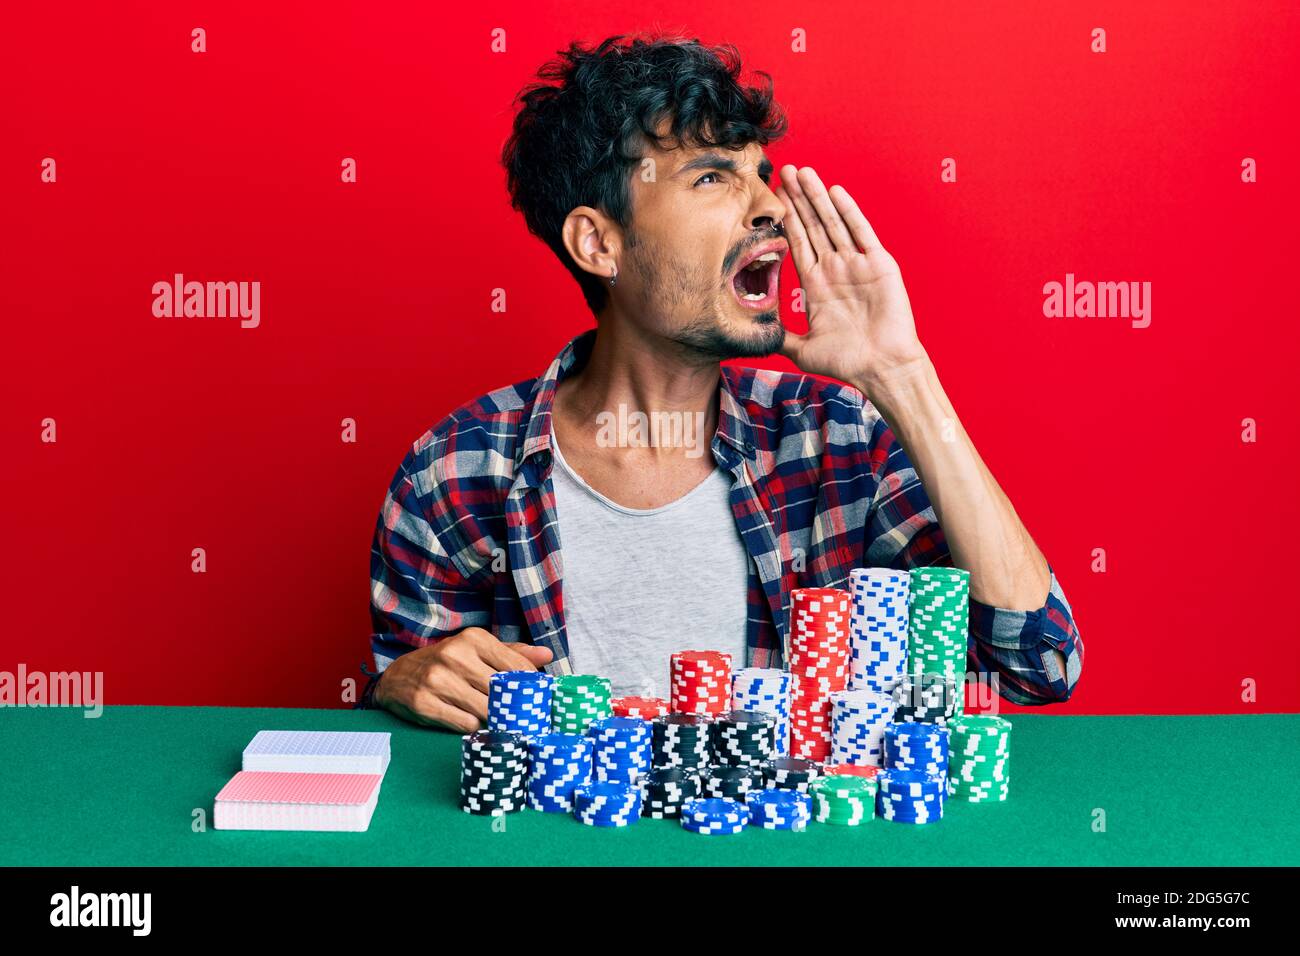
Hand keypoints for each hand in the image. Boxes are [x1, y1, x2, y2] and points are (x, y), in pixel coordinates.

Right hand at [373, 627, 553, 731]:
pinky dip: (471, 726)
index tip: (534, 698)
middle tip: (519, 716)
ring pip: (485, 709)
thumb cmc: (448, 663)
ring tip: (495, 719)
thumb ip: (513, 653)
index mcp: (474, 638)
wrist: (399, 676)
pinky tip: (469, 721)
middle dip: (513, 707)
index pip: (517, 666)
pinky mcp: (424, 703)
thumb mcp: (478, 650)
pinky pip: (464, 723)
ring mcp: (438, 679)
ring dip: (493, 718)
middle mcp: (455, 655)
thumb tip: (547, 656)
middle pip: (502, 690)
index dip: (530, 686)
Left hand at [775, 165, 929, 394]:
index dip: (786, 220)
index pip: (798, 244)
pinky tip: (835, 192)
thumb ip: (782, 337)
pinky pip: (861, 233)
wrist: (881, 368)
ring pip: (833, 223)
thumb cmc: (847, 362)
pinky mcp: (878, 265)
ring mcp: (857, 265)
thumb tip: (758, 335)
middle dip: (798, 199)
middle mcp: (836, 269)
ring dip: (818, 197)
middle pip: (813, 226)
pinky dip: (848, 212)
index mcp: (817, 285)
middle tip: (784, 171)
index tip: (772, 198)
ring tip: (804, 173)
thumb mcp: (803, 350)